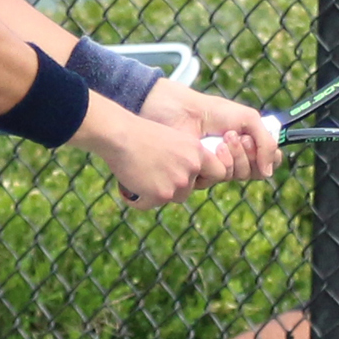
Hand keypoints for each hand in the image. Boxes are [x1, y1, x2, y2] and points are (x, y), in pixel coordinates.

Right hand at [102, 109, 243, 209]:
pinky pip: (151, 204)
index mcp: (196, 151)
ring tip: (140, 178)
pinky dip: (140, 199)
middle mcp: (191, 167)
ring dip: (157, 193)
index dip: (206, 177)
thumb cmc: (139, 133)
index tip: (191, 176)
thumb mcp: (172, 140)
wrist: (120, 135)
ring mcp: (178, 183)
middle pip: (188, 190)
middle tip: (153, 174)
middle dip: (172, 187)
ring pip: (172, 198)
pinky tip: (129, 188)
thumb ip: (185, 158)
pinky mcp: (161, 194)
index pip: (219, 172)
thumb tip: (187, 179)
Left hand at [138, 82, 281, 182]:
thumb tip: (269, 173)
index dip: (269, 156)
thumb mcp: (249, 119)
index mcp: (250, 144)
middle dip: (248, 152)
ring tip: (224, 138)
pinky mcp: (203, 173)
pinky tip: (212, 149)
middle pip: (256, 171)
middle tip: (236, 136)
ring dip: (236, 155)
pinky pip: (220, 178)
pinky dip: (220, 162)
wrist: (184, 112)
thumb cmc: (214, 111)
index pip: (270, 161)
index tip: (258, 142)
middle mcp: (237, 158)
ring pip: (239, 175)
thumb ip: (267, 144)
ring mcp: (220, 166)